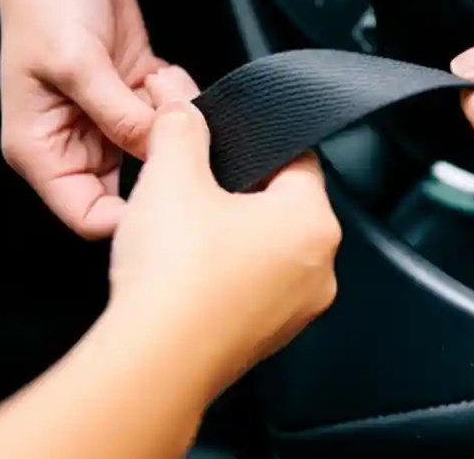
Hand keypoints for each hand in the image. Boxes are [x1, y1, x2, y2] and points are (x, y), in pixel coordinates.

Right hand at [0, 0, 170, 236]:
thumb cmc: (41, 3)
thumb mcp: (77, 64)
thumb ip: (119, 115)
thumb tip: (158, 153)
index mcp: (42, 150)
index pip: (87, 215)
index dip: (128, 216)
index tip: (167, 194)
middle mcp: (74, 141)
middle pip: (132, 185)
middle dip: (160, 158)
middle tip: (171, 127)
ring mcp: (108, 118)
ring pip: (159, 148)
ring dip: (170, 120)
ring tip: (155, 83)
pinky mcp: (134, 94)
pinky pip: (170, 115)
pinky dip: (177, 96)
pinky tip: (159, 70)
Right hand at [107, 68, 340, 393]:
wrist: (153, 362)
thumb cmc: (175, 276)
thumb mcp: (171, 176)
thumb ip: (181, 129)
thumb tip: (183, 111)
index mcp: (316, 222)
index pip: (297, 159)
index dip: (253, 144)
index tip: (221, 144)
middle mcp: (320, 269)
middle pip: (282, 207)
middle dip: (238, 193)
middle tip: (193, 189)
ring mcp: (296, 310)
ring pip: (265, 252)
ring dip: (229, 238)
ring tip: (182, 234)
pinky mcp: (265, 339)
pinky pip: (250, 291)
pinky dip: (222, 278)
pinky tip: (184, 276)